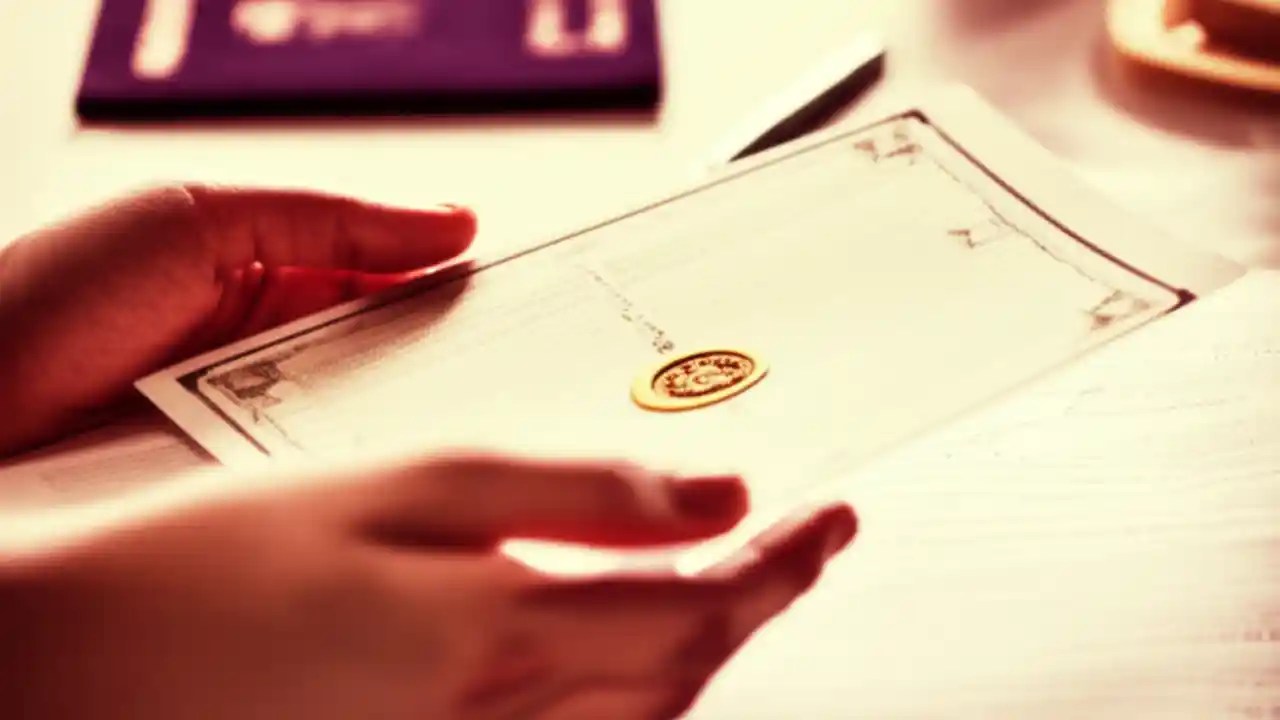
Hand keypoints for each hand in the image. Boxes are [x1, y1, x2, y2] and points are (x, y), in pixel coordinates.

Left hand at [0, 185, 476, 454]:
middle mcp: (280, 366)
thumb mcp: (198, 219)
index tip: (529, 308)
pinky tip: (391, 478)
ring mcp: (264, 437)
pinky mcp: (247, 499)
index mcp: (278, 288)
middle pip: (397, 370)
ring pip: (370, 435)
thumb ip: (333, 219)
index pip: (398, 289)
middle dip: (454, 372)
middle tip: (521, 377)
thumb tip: (458, 223)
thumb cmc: (55, 298)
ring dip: (411, 431)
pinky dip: (358, 482)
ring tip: (472, 427)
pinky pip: (323, 486)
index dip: (461, 296)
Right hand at [3, 454, 856, 719]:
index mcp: (494, 636)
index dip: (787, 566)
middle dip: (754, 607)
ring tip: (724, 584)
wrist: (89, 664)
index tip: (834, 522)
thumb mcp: (404, 486)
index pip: (701, 610)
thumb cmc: (220, 567)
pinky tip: (620, 653)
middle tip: (792, 543)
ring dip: (701, 658)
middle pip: (686, 681)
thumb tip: (711, 495)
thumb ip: (571, 493)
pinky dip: (629, 703)